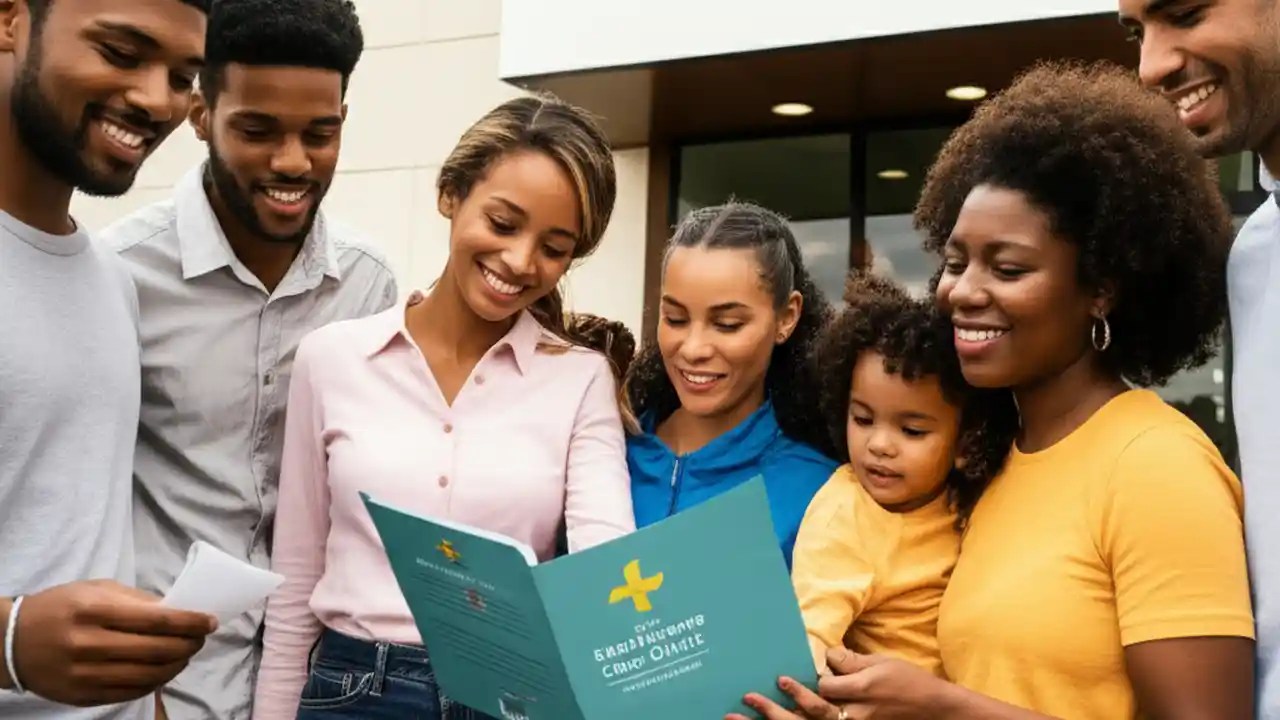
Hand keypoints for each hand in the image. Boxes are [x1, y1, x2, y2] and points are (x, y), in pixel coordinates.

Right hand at [8, 580, 216, 706]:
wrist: (12, 642)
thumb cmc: (61, 607)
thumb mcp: (95, 590)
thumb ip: (137, 600)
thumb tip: (179, 610)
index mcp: (93, 610)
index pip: (155, 619)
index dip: (189, 621)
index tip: (210, 620)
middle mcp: (88, 644)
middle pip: (156, 650)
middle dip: (189, 644)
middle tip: (201, 637)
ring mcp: (84, 674)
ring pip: (148, 675)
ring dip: (177, 665)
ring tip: (186, 653)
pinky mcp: (82, 696)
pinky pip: (131, 692)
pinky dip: (156, 681)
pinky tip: (165, 670)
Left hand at [726, 648, 954, 719]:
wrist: (933, 710)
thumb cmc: (908, 682)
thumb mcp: (881, 663)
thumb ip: (851, 661)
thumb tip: (825, 654)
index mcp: (862, 692)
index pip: (823, 690)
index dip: (800, 686)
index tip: (780, 678)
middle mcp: (855, 716)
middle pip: (810, 716)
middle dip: (776, 710)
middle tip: (749, 698)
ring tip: (744, 718)